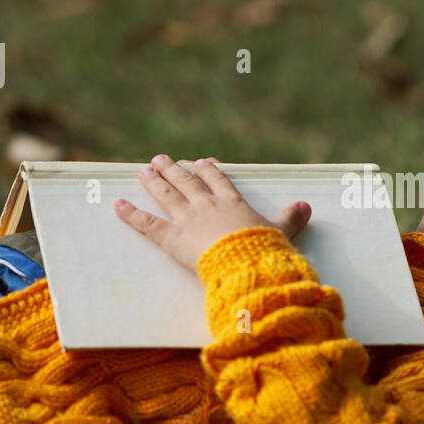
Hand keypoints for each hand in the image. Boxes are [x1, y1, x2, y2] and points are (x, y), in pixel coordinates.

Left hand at [114, 154, 310, 269]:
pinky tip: (117, 204)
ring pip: (167, 196)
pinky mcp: (171, 238)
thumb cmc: (263, 250)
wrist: (244, 263)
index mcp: (232, 204)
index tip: (201, 163)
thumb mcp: (281, 232)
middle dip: (174, 171)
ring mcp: (187, 219)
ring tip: (143, 171)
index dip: (208, 172)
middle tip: (161, 160)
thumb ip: (290, 219)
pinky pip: (147, 224)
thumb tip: (306, 206)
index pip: (218, 182)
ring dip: (154, 182)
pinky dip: (131, 214)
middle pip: (187, 183)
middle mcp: (207, 206)